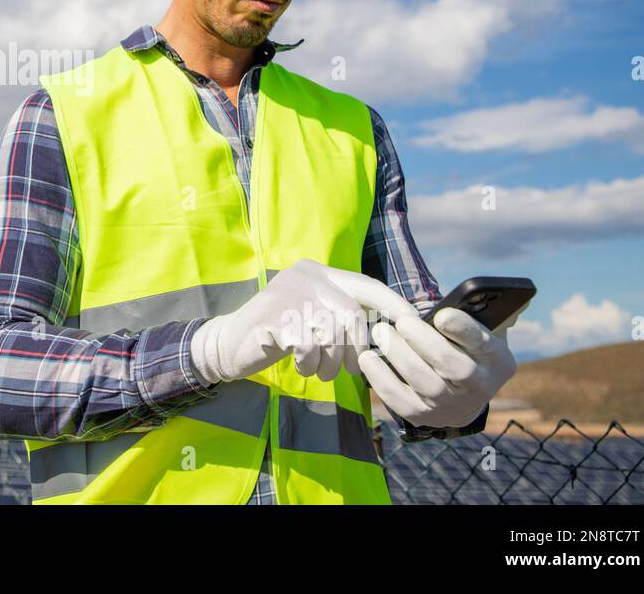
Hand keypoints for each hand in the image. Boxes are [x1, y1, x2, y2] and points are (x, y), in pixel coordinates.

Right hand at [190, 259, 418, 384]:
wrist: (230, 344)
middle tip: (348, 369)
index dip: (393, 304)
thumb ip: (342, 313)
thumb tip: (391, 327)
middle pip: (351, 314)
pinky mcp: (273, 317)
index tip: (413, 324)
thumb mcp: (313, 316)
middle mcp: (304, 275)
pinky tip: (300, 365)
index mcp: (319, 272)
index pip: (367, 284)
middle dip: (356, 348)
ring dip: (330, 361)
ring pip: (331, 332)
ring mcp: (287, 293)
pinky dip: (309, 363)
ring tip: (320, 370)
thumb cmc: (280, 334)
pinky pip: (308, 345)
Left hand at [358, 307, 516, 428]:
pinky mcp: (425, 417)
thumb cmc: (465, 347)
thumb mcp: (481, 328)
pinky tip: (368, 358)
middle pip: (454, 366)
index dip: (463, 330)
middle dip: (426, 342)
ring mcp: (452, 406)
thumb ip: (478, 311)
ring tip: (380, 332)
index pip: (483, 344)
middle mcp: (480, 387)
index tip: (441, 315)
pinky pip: (401, 402)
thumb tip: (481, 295)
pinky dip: (382, 380)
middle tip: (403, 322)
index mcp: (498, 360)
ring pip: (426, 384)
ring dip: (400, 357)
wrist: (461, 393)